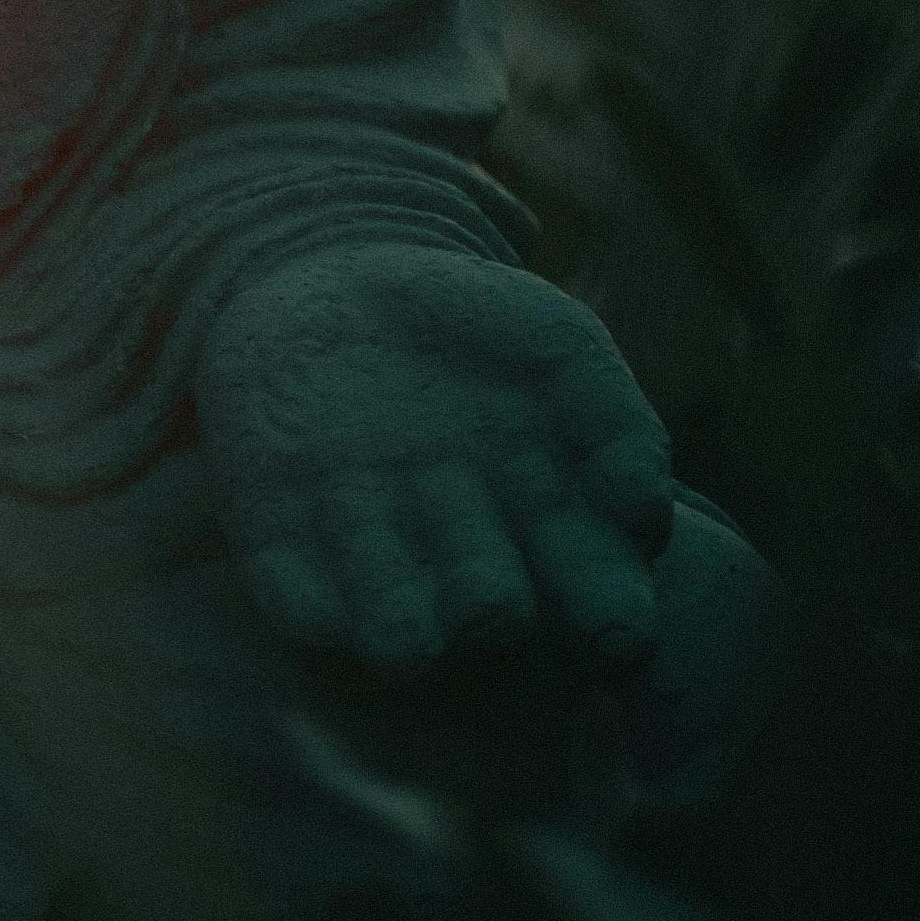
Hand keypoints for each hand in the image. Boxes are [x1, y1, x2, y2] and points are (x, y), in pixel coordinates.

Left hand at [196, 249, 672, 672]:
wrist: (335, 274)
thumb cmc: (470, 323)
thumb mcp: (559, 347)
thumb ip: (614, 420)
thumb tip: (641, 512)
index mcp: (543, 528)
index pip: (587, 594)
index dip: (606, 618)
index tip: (619, 635)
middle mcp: (459, 558)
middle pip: (487, 610)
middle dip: (492, 610)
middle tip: (498, 607)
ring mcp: (369, 550)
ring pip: (391, 619)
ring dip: (403, 631)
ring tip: (411, 645)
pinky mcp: (278, 538)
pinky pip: (290, 591)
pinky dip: (308, 608)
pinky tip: (323, 618)